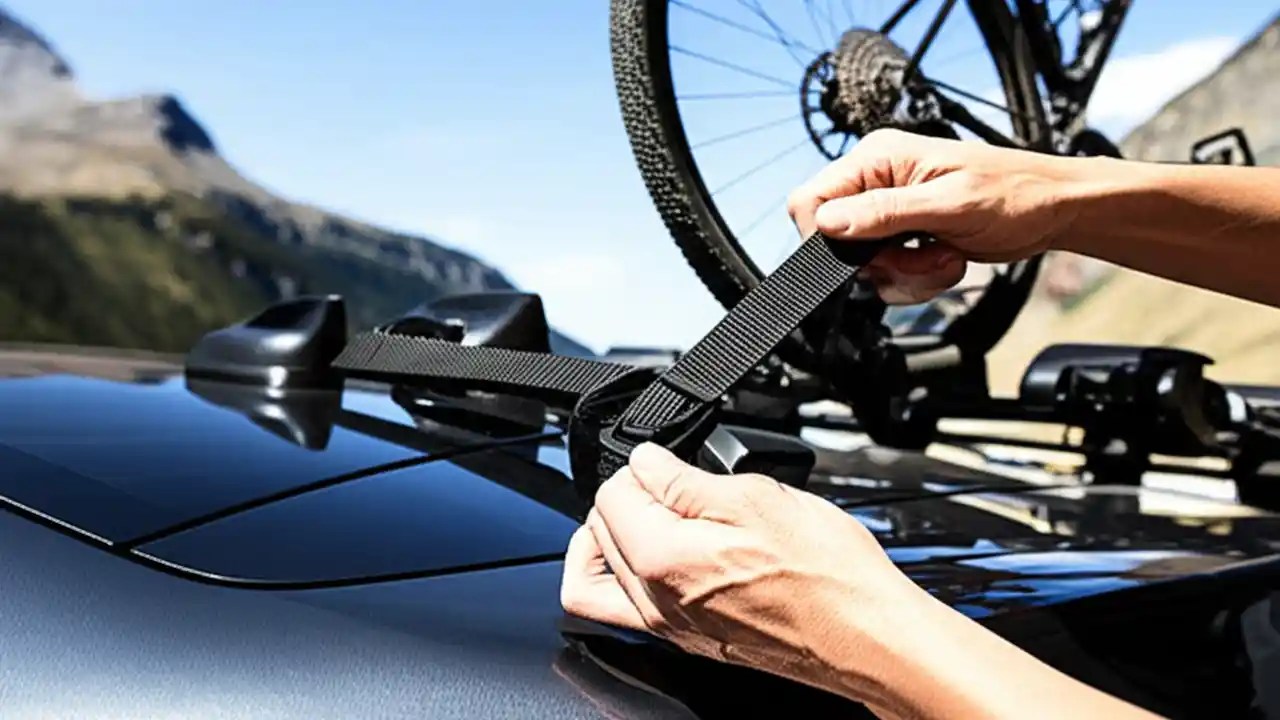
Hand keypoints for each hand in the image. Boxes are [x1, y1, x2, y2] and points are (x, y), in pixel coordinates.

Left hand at [559, 442, 934, 710]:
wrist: (866, 635)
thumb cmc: (827, 574)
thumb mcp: (756, 497)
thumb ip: (682, 479)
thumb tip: (642, 462)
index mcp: (661, 559)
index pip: (609, 495)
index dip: (639, 466)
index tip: (668, 461)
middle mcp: (654, 601)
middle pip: (599, 533)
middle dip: (628, 497)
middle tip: (671, 481)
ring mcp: (668, 626)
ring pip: (601, 575)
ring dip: (618, 535)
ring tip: (656, 513)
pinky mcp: (688, 638)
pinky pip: (628, 606)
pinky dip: (633, 571)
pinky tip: (671, 549)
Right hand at [787, 129, 1086, 303]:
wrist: (1052, 211)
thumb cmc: (1015, 194)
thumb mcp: (950, 204)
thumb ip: (885, 213)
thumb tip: (829, 222)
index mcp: (879, 157)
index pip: (812, 199)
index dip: (826, 237)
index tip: (863, 257)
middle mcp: (877, 180)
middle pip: (837, 241)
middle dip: (881, 263)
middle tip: (923, 257)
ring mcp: (889, 210)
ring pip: (863, 265)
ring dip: (905, 275)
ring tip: (944, 258)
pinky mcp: (903, 235)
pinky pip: (886, 273)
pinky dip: (915, 279)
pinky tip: (946, 261)